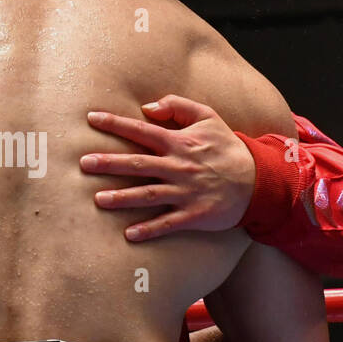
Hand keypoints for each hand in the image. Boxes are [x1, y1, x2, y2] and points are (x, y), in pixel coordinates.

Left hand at [80, 94, 256, 240]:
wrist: (258, 180)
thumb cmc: (227, 147)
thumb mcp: (208, 117)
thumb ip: (178, 106)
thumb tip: (147, 107)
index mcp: (179, 143)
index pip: (141, 130)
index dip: (115, 124)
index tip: (91, 119)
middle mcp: (178, 167)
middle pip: (138, 164)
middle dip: (109, 163)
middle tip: (83, 163)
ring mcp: (185, 192)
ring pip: (148, 195)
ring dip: (122, 198)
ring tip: (98, 200)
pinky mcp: (193, 214)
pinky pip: (167, 223)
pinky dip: (149, 230)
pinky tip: (129, 235)